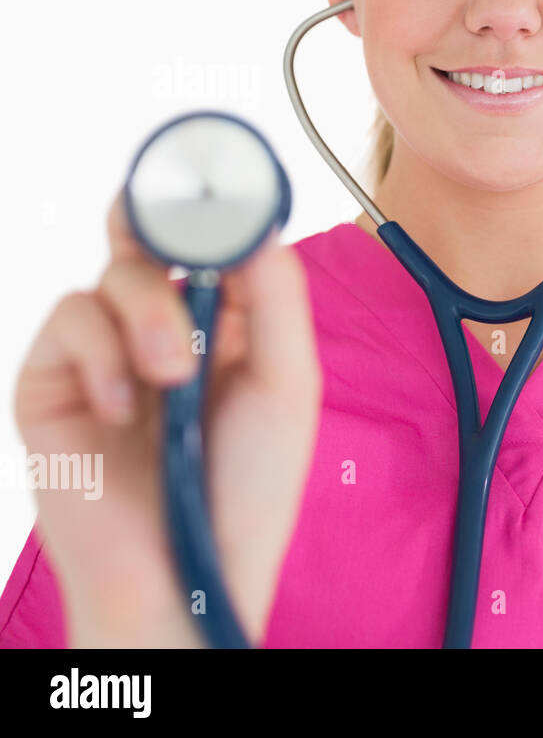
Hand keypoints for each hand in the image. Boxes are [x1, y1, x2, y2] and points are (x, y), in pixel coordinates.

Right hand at [13, 189, 320, 645]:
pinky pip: (67, 323)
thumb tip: (259, 223)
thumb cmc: (246, 487)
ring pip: (113, 276)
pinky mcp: (56, 382)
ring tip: (172, 378)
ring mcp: (107, 353)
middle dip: (156, 216)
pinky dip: (100, 354)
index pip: (215, 242)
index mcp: (229, 324)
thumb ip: (273, 301)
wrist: (185, 571)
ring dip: (146, 315)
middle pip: (149, 238)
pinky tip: (124, 407)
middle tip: (167, 219)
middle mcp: (167, 328)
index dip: (217, 204)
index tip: (226, 174)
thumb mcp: (284, 386)